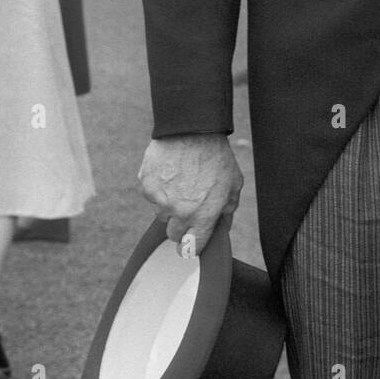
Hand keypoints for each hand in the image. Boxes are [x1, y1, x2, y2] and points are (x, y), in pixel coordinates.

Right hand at [137, 134, 242, 257]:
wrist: (192, 129)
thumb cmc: (216, 157)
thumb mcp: (233, 185)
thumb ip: (227, 210)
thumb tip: (222, 228)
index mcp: (203, 216)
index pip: (191, 249)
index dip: (191, 247)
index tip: (191, 243)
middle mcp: (179, 212)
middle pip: (173, 235)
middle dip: (180, 225)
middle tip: (187, 206)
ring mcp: (160, 200)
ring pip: (161, 213)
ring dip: (168, 204)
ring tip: (181, 181)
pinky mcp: (146, 186)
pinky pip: (151, 196)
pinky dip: (158, 188)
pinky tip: (170, 172)